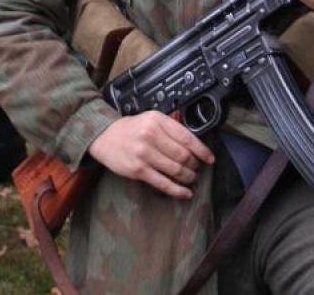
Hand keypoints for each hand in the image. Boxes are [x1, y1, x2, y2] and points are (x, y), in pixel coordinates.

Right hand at [88, 112, 214, 199]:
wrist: (103, 136)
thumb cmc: (130, 129)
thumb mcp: (150, 119)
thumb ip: (171, 128)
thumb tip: (196, 146)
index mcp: (157, 121)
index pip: (187, 138)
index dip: (202, 151)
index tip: (209, 159)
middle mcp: (151, 135)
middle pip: (184, 156)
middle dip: (194, 166)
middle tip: (196, 169)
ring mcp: (144, 153)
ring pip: (176, 170)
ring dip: (188, 177)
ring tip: (190, 178)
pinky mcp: (138, 169)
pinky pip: (164, 183)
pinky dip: (178, 190)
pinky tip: (185, 193)